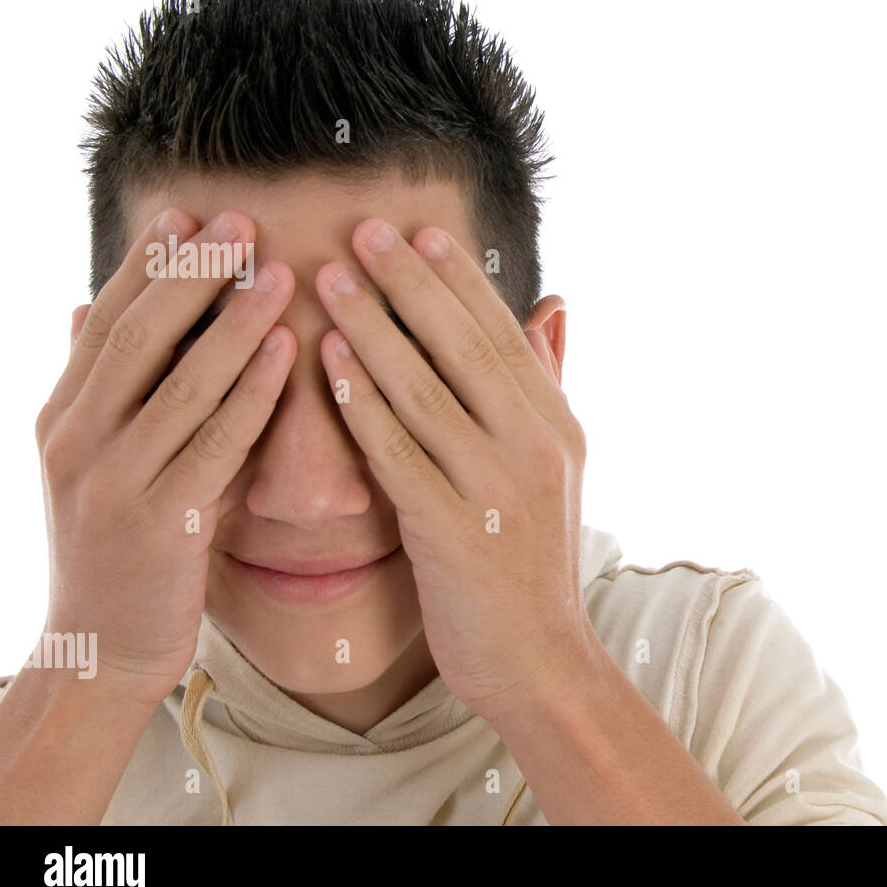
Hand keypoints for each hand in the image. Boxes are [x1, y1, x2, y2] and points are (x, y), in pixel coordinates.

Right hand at [35, 208, 294, 705]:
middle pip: (139, 335)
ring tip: (277, 270)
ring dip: (232, 321)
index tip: (191, 212)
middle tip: (240, 219)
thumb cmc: (114, 547)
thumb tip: (83, 305)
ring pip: (180, 381)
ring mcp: (114, 480)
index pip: (108, 320)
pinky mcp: (160, 522)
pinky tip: (285, 351)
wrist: (100, 648)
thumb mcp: (88, 460)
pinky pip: (215, 442)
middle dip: (191, 273)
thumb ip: (96, 387)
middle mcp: (77, 438)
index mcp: (62, 414)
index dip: (149, 264)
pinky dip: (251, 392)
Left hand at [316, 219, 590, 720]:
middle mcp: (533, 447)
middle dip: (409, 284)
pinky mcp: (451, 531)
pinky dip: (361, 402)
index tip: (416, 230)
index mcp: (556, 426)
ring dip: (372, 328)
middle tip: (362, 229)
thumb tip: (554, 303)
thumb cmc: (533, 558)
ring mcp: (494, 489)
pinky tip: (327, 362)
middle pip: (463, 347)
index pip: (502, 334)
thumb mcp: (559, 466)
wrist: (537, 657)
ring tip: (328, 278)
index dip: (457, 280)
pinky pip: (397, 453)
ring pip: (424, 390)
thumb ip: (548, 383)